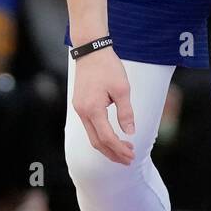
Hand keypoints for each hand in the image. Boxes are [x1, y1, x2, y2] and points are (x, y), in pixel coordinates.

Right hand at [72, 47, 134, 164]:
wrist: (91, 51)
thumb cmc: (108, 68)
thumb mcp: (122, 89)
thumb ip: (125, 112)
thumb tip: (130, 132)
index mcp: (93, 109)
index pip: (106, 137)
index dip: (119, 149)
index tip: (131, 155)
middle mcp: (83, 112)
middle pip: (96, 142)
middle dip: (113, 153)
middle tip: (128, 160)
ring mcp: (79, 109)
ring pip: (92, 136)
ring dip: (107, 146)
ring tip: (123, 152)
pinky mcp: (80, 105)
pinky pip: (90, 127)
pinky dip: (101, 136)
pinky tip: (112, 138)